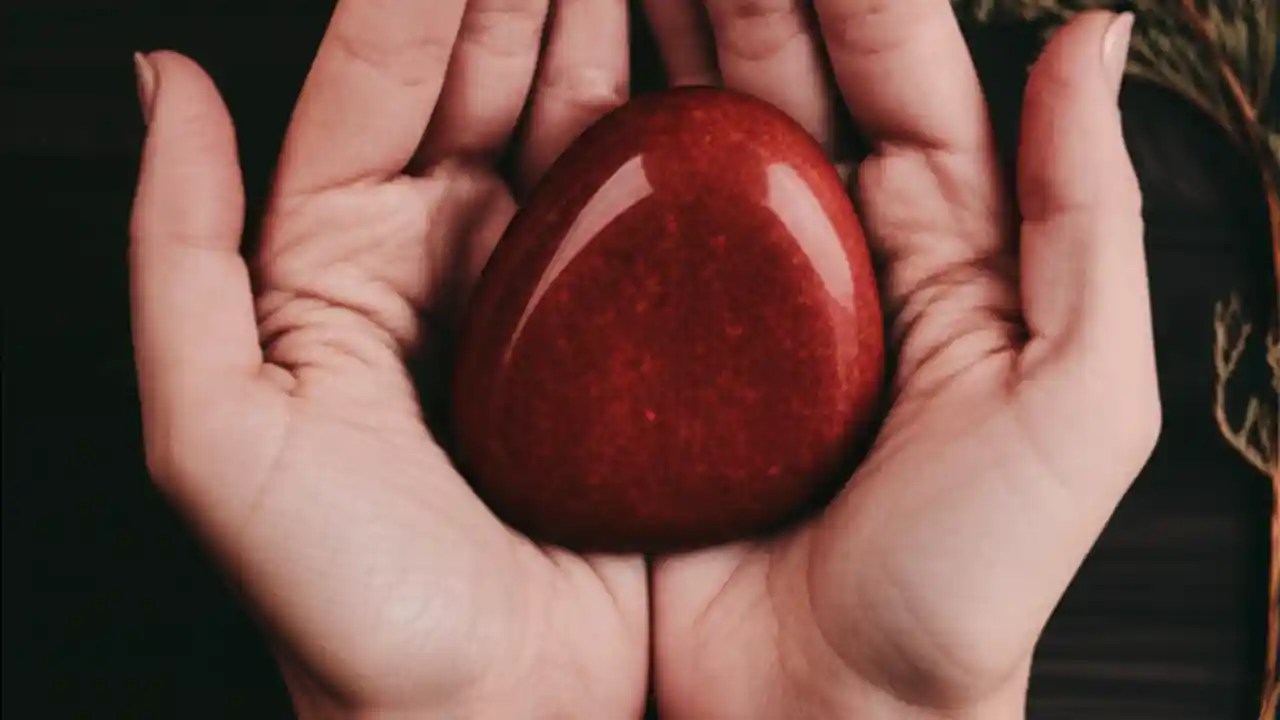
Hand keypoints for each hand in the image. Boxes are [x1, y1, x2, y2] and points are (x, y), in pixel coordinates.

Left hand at [128, 2, 647, 716]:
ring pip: (575, 118)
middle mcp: (447, 258)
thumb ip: (174, 251)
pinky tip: (706, 61)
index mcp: (339, 259)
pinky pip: (652, 204)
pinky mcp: (634, 335)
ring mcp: (548, 290)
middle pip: (483, 76)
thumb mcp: (214, 430)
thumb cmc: (347, 606)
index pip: (376, 78)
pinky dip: (677, 120)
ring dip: (607, 21)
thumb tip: (167, 82)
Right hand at [644, 3, 1158, 717]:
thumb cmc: (962, 589)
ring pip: (694, 130)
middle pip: (785, 78)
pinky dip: (586, 142)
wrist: (822, 719)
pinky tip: (552, 73)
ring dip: (652, 31)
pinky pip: (617, 227)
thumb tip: (1089, 34)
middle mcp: (832, 258)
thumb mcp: (1077, 405)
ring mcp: (725, 302)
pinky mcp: (639, 354)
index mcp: (942, 250)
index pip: (900, 69)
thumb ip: (1088, 219)